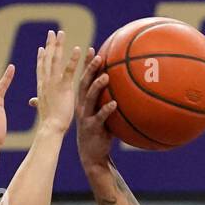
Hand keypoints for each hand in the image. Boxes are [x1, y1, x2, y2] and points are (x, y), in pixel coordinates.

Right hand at [28, 29, 82, 134]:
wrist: (50, 128)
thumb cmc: (49, 122)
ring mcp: (53, 83)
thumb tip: (32, 102)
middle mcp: (45, 82)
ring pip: (56, 60)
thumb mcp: (43, 109)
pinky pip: (70, 70)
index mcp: (42, 87)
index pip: (41, 68)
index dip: (42, 57)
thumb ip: (38, 102)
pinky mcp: (64, 87)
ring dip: (59, 45)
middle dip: (50, 44)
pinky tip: (78, 49)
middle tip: (52, 32)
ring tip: (61, 33)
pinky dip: (73, 59)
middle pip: (47, 59)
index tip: (43, 46)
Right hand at [74, 50, 114, 170]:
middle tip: (98, 55)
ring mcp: (86, 117)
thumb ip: (107, 100)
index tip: (92, 49)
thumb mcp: (100, 114)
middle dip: (90, 69)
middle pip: (84, 83)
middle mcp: (81, 106)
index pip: (83, 78)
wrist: (92, 155)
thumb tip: (122, 89)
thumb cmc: (98, 133)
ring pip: (90, 98)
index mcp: (82, 101)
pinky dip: (107, 110)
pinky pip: (100, 117)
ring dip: (98, 86)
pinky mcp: (93, 128)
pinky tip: (115, 103)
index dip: (86, 64)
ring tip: (106, 75)